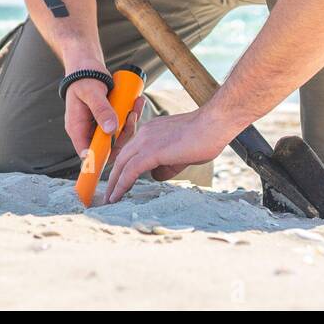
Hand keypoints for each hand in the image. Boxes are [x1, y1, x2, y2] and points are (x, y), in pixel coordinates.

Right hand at [63, 74, 147, 159]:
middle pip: (107, 147)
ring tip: (136, 105)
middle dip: (124, 134)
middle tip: (132, 116)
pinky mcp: (108, 119)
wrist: (86, 64)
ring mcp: (98, 125)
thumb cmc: (84, 77)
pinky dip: (130, 115)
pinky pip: (121, 124)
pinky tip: (136, 102)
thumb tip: (111, 129)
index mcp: (77, 128)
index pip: (87, 153)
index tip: (121, 150)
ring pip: (117, 136)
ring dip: (130, 123)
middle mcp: (87, 130)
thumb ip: (101, 110)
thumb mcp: (91, 92)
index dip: (103, 157)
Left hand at [104, 109, 229, 202]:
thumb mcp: (180, 154)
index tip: (117, 182)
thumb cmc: (204, 137)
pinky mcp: (152, 151)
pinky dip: (122, 184)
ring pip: (122, 164)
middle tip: (108, 194)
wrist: (215, 124)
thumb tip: (155, 176)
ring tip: (110, 199)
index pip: (130, 151)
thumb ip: (166, 165)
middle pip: (121, 158)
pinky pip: (131, 170)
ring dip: (114, 184)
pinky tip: (118, 195)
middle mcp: (144, 134)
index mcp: (150, 132)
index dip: (121, 167)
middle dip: (112, 177)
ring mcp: (146, 141)